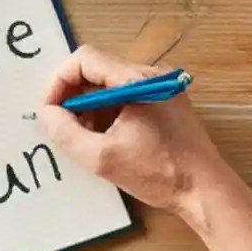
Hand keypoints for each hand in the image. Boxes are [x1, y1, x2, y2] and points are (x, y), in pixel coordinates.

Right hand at [36, 46, 228, 215]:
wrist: (206, 191)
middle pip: (97, 70)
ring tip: (85, 139)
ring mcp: (161, 87)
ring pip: (110, 85)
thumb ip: (65, 132)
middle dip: (73, 97)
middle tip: (62, 126)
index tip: (50, 110)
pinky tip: (107, 140)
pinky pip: (126, 96)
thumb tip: (45, 114)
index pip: (85, 59)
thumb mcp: (102, 158)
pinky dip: (109, 113)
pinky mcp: (166, 102)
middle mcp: (151, 75)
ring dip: (90, 107)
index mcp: (137, 80)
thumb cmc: (159, 174)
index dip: (59, 81)